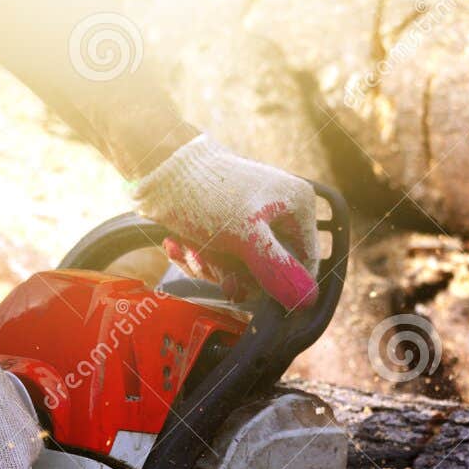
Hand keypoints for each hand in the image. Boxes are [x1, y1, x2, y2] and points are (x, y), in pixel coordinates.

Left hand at [133, 137, 318, 310]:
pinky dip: (199, 256)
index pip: (305, 265)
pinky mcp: (229, 225)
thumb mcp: (245, 237)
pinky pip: (222, 257)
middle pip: (268, 270)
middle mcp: (280, 212)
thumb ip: (277, 271)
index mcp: (298, 207)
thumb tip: (308, 301)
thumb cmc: (206, 193)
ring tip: (190, 249)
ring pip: (240, 268)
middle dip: (231, 274)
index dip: (277, 285)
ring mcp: (253, 219)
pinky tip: (179, 243)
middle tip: (206, 262)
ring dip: (210, 267)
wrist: (159, 167)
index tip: (247, 289)